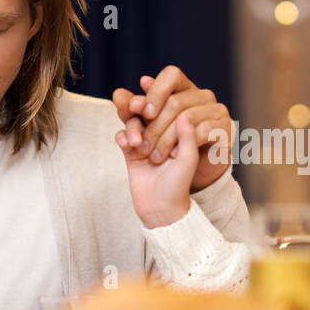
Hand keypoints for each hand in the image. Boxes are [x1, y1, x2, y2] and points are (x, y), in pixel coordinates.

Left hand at [111, 65, 232, 191]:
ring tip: (154, 155)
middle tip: (140, 144)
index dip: (155, 91)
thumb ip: (133, 111)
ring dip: (166, 139)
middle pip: (176, 101)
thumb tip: (118, 94)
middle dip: (154, 125)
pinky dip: (184, 144)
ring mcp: (217, 110)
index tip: (141, 112)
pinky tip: (173, 156)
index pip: (171, 74)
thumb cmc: (165, 145)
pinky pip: (203, 131)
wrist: (190, 173)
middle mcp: (203, 95)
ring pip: (187, 117)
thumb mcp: (145, 128)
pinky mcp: (225, 129)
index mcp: (184, 88)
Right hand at [116, 110, 197, 227]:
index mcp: (178, 131)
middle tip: (138, 105)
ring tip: (135, 141)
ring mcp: (145, 141)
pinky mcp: (130, 152)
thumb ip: (187, 137)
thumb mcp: (188, 160)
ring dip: (131, 125)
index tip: (155, 103)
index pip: (168, 107)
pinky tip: (127, 144)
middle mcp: (161, 133)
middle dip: (140, 104)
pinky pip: (122, 135)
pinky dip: (122, 136)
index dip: (160, 100)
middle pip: (147, 109)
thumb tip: (184, 113)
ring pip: (133, 121)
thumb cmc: (179, 186)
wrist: (161, 209)